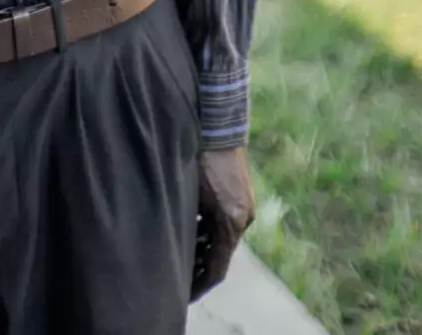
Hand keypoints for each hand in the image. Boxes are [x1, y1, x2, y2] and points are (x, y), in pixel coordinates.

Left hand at [190, 147, 254, 299]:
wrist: (218, 129)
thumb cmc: (199, 161)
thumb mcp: (189, 197)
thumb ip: (188, 226)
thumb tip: (176, 247)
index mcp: (231, 224)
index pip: (218, 268)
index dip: (200, 284)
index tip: (185, 293)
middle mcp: (243, 219)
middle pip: (221, 254)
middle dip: (201, 266)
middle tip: (180, 274)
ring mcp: (245, 206)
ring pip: (224, 238)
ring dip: (206, 247)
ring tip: (184, 252)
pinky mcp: (242, 196)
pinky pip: (227, 222)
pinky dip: (212, 230)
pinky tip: (194, 227)